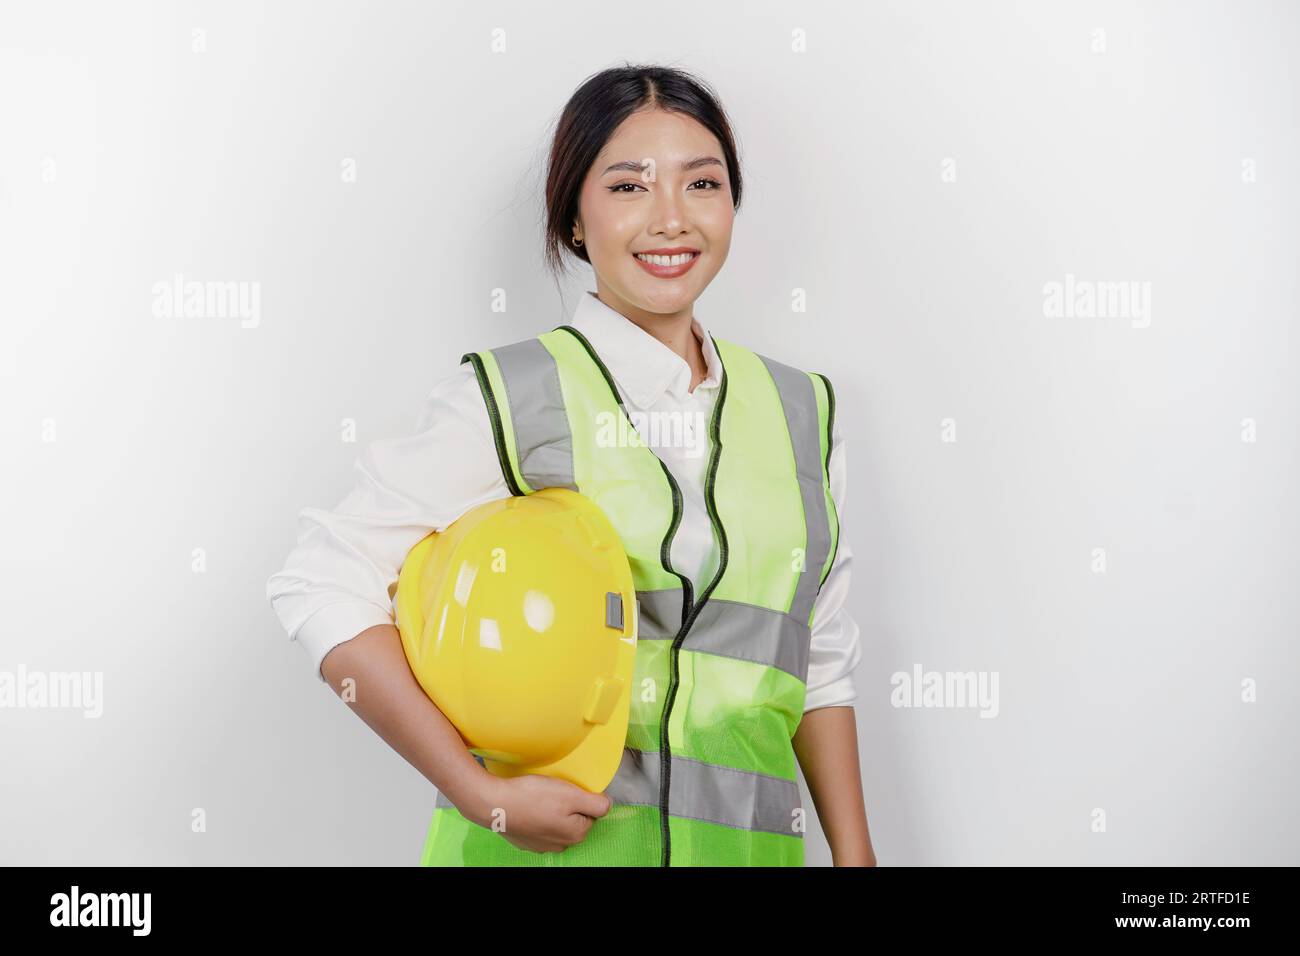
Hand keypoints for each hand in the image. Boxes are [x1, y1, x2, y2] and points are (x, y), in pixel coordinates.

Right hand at [467, 773, 611, 853]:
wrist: (493, 803)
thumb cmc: (532, 797)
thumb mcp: (572, 794)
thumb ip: (595, 803)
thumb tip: (607, 805)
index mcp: (576, 834)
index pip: (591, 813)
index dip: (581, 797)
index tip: (568, 789)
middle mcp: (560, 844)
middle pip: (574, 819)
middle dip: (567, 805)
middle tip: (553, 791)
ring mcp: (541, 845)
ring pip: (556, 823)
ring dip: (551, 810)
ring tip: (538, 796)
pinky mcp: (525, 840)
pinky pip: (538, 825)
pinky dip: (535, 815)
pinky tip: (527, 804)